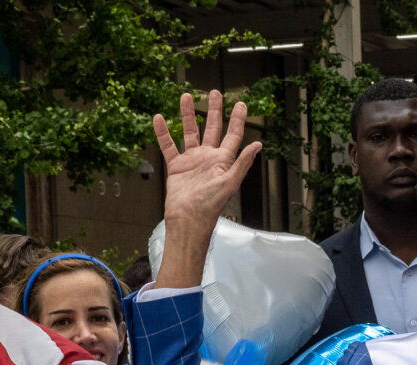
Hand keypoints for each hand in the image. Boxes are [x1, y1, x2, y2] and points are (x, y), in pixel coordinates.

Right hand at [151, 91, 262, 287]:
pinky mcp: (176, 167)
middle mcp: (209, 158)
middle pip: (213, 128)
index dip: (237, 119)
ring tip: (185, 96)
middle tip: (215, 93)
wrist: (187, 220)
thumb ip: (242, 163)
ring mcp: (192, 161)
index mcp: (223, 161)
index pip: (233, 135)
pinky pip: (169, 146)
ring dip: (188, 115)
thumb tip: (257, 145)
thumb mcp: (229, 183)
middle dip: (215, 110)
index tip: (241, 104)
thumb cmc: (209, 206)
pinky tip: (159, 119)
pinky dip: (163, 133)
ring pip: (190, 132)